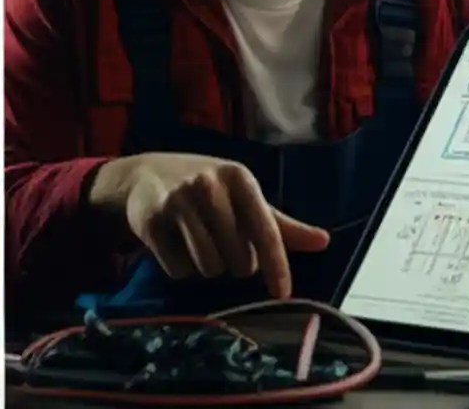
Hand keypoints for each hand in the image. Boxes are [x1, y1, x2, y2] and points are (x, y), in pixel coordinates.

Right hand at [88, 152, 330, 297]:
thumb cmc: (206, 187)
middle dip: (234, 264)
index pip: (266, 232)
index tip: (283, 293)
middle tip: (223, 246)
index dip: (277, 266)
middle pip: (238, 260)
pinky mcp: (150, 220)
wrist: (144, 174)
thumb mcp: (242, 196)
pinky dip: (180, 268)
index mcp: (239, 178)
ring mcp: (177, 201)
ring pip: (208, 268)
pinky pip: (178, 270)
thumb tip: (324, 242)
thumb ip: (280, 224)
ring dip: (207, 268)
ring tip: (198, 244)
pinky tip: (174, 245)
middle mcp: (208, 185)